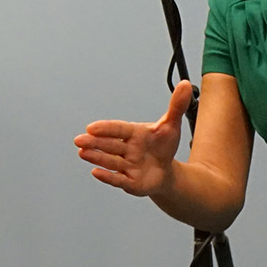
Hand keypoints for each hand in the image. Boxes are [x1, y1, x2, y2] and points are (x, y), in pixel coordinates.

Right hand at [75, 81, 193, 198]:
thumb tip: (185, 84)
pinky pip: (118, 179)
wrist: (165, 171)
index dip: (106, 128)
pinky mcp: (129, 182)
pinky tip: (96, 172)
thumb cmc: (163, 146)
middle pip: (110, 145)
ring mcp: (126, 166)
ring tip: (83, 153)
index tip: (92, 127)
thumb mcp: (171, 126)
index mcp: (134, 133)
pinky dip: (107, 177)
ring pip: (110, 161)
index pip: (119, 129)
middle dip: (95, 143)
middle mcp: (127, 149)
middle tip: (80, 140)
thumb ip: (176, 105)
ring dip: (96, 157)